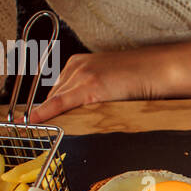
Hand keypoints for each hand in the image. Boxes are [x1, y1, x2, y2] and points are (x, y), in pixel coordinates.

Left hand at [30, 46, 171, 121]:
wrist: (158, 70)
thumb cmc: (141, 77)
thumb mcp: (109, 80)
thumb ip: (93, 90)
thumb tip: (81, 110)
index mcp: (80, 62)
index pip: (57, 88)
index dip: (49, 106)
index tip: (38, 117)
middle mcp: (76, 66)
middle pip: (53, 95)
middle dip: (50, 112)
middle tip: (42, 127)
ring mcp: (82, 75)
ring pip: (55, 100)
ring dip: (50, 115)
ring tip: (42, 128)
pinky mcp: (89, 86)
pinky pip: (60, 103)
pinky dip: (45, 113)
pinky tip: (33, 120)